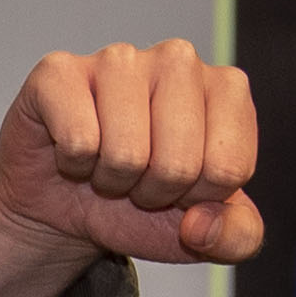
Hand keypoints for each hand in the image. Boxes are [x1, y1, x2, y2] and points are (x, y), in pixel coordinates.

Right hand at [0, 38, 262, 296]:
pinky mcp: (59, 73)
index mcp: (226, 89)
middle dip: (153, 193)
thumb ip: (236, 237)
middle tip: (138, 179)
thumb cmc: (140, 202)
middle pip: (179, 163)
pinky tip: (75, 150)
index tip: (180, 186)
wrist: (69, 205)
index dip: (196, 198)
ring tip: (107, 164)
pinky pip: (78, 140)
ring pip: (127, 152)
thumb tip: (201, 223)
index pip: (227, 169)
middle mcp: (178, 60)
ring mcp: (119, 59)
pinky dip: (73, 166)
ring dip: (112, 180)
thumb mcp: (204, 231)